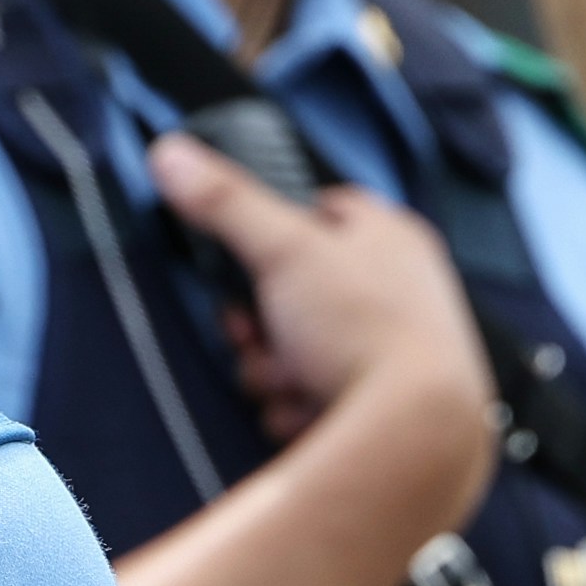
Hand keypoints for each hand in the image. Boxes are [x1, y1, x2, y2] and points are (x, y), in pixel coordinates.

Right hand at [144, 132, 496, 529]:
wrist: (416, 432)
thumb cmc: (367, 328)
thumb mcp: (284, 249)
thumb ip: (224, 202)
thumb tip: (170, 153)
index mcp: (390, 237)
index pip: (324, 210)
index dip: (274, 229)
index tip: (243, 254)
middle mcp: (398, 290)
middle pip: (294, 290)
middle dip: (258, 321)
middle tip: (252, 330)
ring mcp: (390, 349)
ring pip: (296, 348)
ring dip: (273, 369)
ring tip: (290, 378)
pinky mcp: (379, 404)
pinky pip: (315, 397)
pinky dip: (300, 406)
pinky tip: (309, 410)